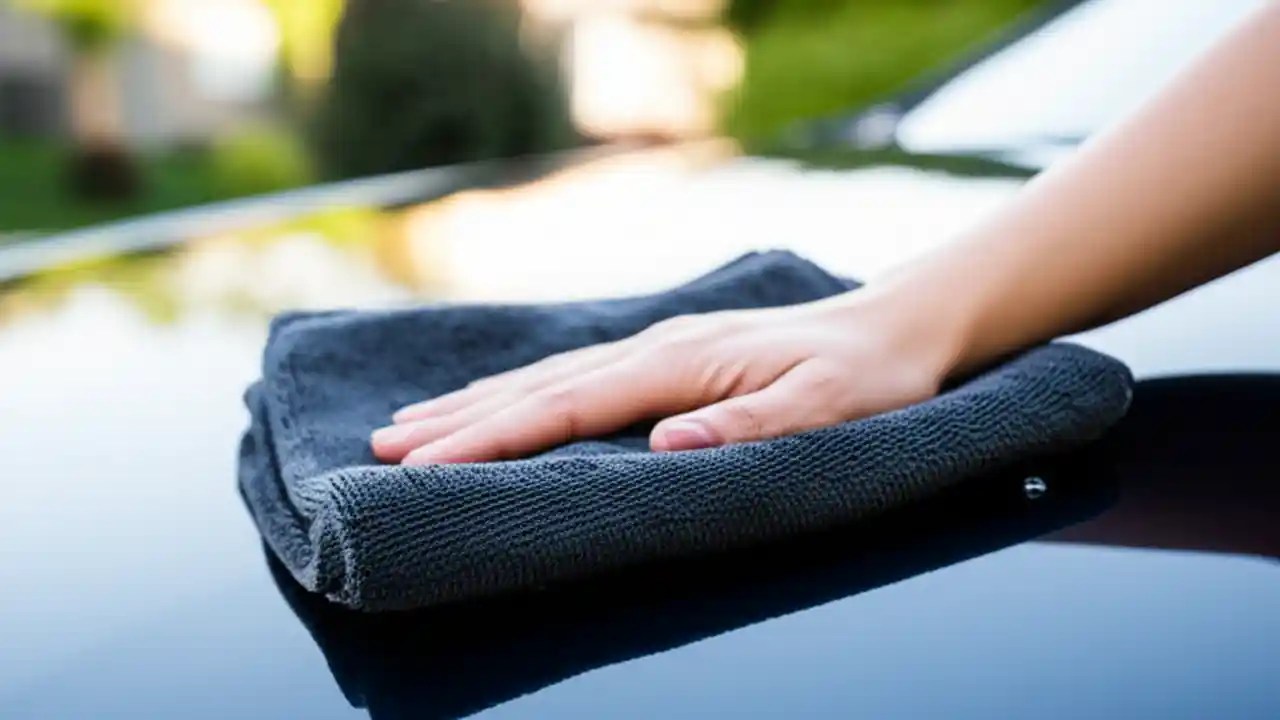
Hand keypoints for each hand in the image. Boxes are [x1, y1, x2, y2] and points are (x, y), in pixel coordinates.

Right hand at [370, 294, 953, 464]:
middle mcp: (657, 347)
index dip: (493, 437)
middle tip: (384, 448)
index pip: (567, 405)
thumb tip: (666, 442)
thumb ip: (748, 426)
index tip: (427, 463)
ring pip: (547, 376)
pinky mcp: (668, 353)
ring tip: (412, 423)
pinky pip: (575, 374)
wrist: (897, 324)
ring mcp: (659, 345)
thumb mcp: (827, 407)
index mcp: (681, 364)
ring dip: (476, 401)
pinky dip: (522, 388)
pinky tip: (499, 397)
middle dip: (458, 421)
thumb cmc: (868, 375)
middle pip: (538, 388)